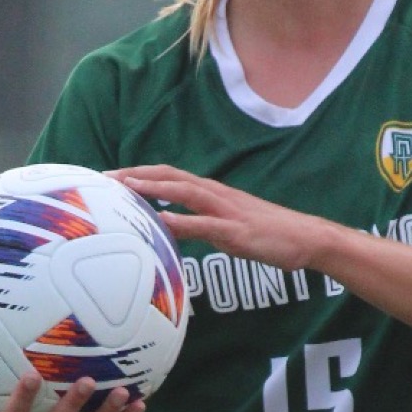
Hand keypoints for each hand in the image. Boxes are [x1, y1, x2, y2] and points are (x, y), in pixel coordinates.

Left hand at [112, 164, 328, 271]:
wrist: (307, 238)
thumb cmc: (266, 234)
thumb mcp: (225, 227)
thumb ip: (196, 224)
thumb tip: (168, 228)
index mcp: (212, 192)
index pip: (169, 176)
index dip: (139, 173)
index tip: (111, 176)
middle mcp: (216, 194)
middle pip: (170, 176)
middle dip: (136, 175)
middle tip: (104, 177)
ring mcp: (227, 211)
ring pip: (185, 191)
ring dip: (154, 187)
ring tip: (125, 186)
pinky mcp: (237, 231)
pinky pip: (205, 224)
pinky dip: (182, 220)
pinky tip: (161, 221)